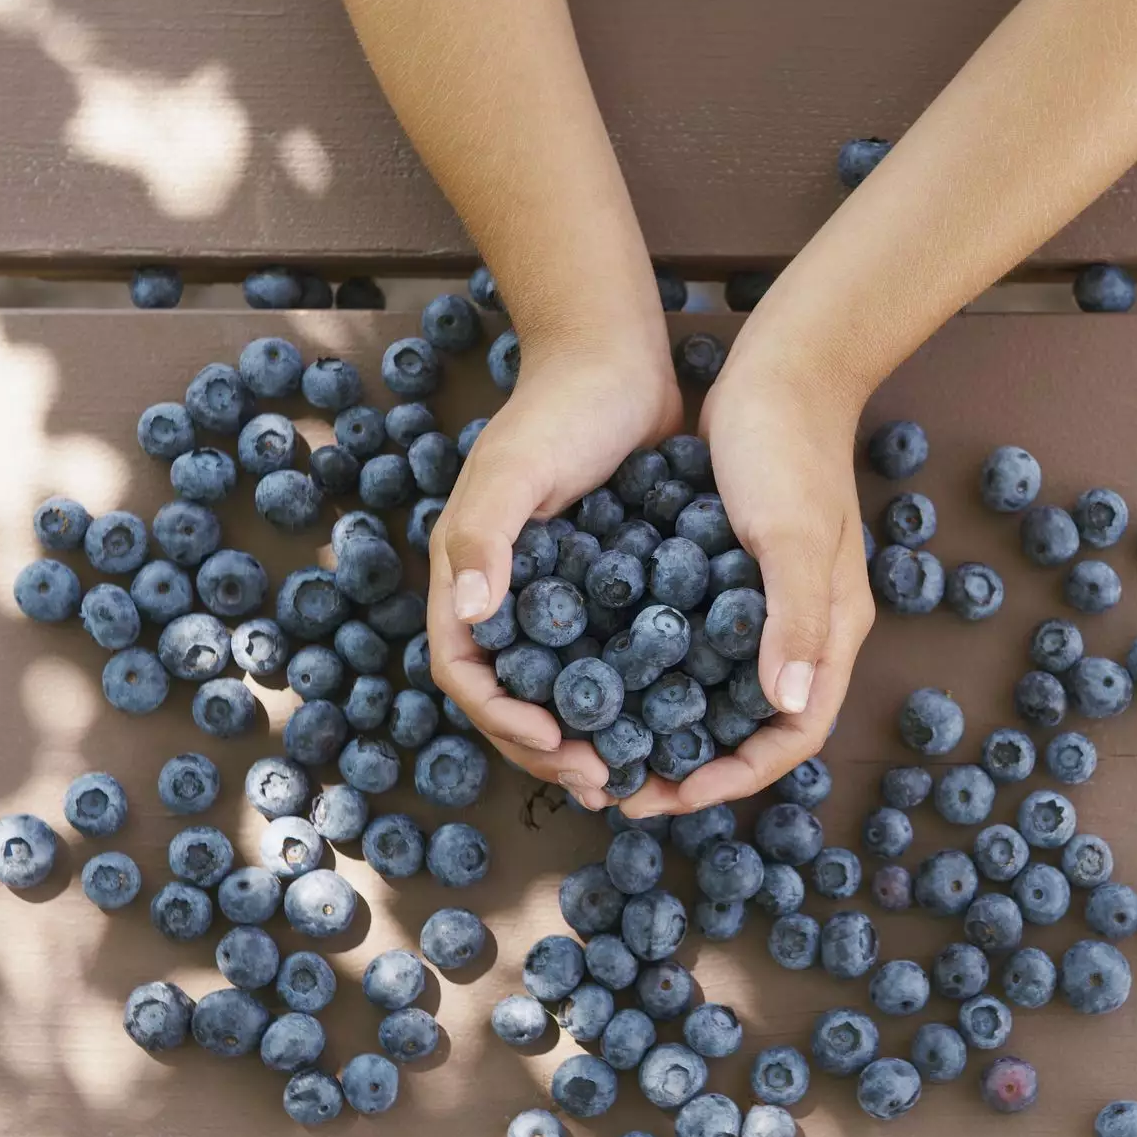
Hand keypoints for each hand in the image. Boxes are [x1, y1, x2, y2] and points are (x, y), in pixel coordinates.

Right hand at [427, 344, 679, 807]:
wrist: (620, 357)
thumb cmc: (562, 406)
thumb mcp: (517, 468)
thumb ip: (485, 537)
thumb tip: (469, 617)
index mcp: (468, 576)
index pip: (467, 674)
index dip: (504, 721)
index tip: (557, 746)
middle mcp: (505, 594)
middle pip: (510, 698)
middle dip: (547, 748)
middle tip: (603, 780)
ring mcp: (555, 595)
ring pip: (559, 687)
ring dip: (586, 734)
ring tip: (629, 770)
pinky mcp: (603, 588)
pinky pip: (605, 656)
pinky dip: (626, 695)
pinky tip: (669, 718)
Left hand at [617, 366, 875, 816]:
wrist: (783, 365)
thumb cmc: (788, 447)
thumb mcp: (790, 535)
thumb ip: (794, 620)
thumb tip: (787, 708)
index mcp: (831, 633)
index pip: (791, 736)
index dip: (732, 778)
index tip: (664, 794)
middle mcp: (802, 629)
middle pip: (752, 726)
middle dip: (691, 765)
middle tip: (619, 783)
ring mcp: (765, 603)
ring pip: (719, 690)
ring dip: (668, 723)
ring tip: (603, 739)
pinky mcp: (729, 575)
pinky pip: (693, 643)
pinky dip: (654, 668)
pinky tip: (597, 668)